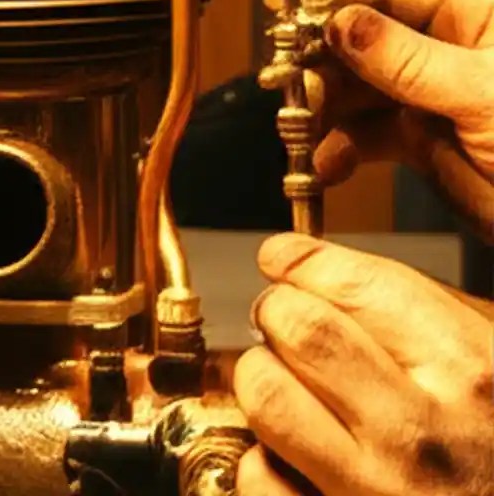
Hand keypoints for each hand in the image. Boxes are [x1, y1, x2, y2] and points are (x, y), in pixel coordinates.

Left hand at [234, 233, 493, 494]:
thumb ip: (439, 326)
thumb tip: (328, 273)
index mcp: (478, 373)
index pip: (358, 283)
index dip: (305, 262)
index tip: (287, 261)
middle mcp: (424, 432)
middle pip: (299, 328)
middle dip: (278, 312)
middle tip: (282, 321)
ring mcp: (376, 492)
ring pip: (265, 394)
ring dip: (263, 379)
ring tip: (287, 385)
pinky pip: (261, 475)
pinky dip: (265, 459)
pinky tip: (296, 459)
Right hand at [300, 0, 493, 235]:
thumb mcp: (487, 94)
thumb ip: (408, 60)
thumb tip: (342, 22)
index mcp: (484, 11)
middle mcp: (453, 46)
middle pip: (364, 32)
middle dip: (318, 54)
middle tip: (285, 78)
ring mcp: (435, 94)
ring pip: (356, 86)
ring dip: (320, 106)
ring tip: (300, 126)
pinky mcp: (424, 141)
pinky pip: (366, 135)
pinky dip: (338, 148)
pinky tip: (326, 163)